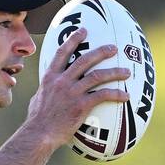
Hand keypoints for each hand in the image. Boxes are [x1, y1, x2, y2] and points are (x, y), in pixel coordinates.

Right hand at [24, 27, 130, 147]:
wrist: (39, 134)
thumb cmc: (37, 121)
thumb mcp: (37, 100)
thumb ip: (45, 91)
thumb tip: (46, 90)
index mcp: (50, 78)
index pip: (61, 53)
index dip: (73, 40)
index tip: (83, 30)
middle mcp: (62, 81)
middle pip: (85, 60)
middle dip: (101, 52)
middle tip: (113, 48)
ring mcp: (72, 92)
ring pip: (97, 76)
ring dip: (114, 71)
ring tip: (126, 71)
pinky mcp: (81, 105)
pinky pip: (102, 95)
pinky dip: (116, 94)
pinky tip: (125, 96)